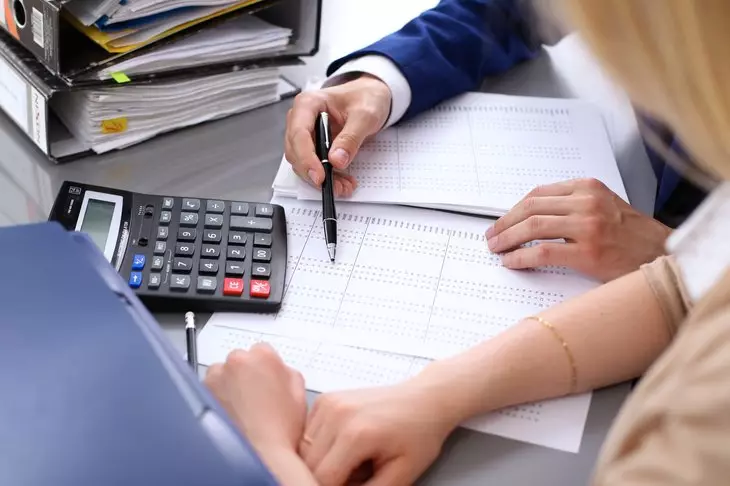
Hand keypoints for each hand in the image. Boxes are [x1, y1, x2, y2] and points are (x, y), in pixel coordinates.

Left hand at [205, 344, 306, 455]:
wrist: (260, 454)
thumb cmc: (280, 429)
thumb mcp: (299, 394)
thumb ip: (288, 373)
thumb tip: (279, 371)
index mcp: (263, 355)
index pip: (261, 352)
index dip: (264, 369)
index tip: (263, 381)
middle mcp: (237, 361)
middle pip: (240, 361)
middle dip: (244, 375)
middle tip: (253, 397)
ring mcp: (216, 376)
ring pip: (221, 374)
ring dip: (228, 385)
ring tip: (239, 409)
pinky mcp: (201, 393)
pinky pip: (208, 390)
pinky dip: (216, 398)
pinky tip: (229, 414)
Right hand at [285, 74, 391, 196]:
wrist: (370, 96)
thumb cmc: (365, 97)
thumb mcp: (365, 115)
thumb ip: (351, 137)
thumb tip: (337, 159)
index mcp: (308, 103)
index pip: (299, 133)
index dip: (306, 158)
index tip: (320, 176)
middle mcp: (301, 119)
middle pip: (296, 152)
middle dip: (314, 173)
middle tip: (335, 186)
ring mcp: (306, 134)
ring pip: (303, 163)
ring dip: (321, 178)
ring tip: (344, 186)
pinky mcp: (313, 146)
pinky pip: (314, 166)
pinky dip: (327, 177)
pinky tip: (342, 181)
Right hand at [300, 382, 458, 485]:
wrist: (426, 400)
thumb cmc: (419, 433)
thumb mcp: (402, 474)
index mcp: (356, 433)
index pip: (323, 478)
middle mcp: (337, 413)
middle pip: (308, 464)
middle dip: (327, 478)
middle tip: (358, 475)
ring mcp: (329, 403)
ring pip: (303, 450)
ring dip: (321, 462)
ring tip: (353, 460)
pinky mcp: (325, 399)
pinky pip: (307, 434)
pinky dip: (319, 447)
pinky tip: (344, 446)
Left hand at [486, 178, 671, 281]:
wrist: (663, 255)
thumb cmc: (632, 235)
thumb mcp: (604, 206)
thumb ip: (572, 205)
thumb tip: (530, 218)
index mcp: (588, 187)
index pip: (538, 194)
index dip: (513, 209)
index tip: (500, 221)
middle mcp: (587, 202)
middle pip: (531, 208)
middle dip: (504, 223)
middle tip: (491, 237)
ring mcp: (588, 226)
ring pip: (533, 227)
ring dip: (507, 239)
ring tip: (496, 249)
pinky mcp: (588, 252)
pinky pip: (542, 251)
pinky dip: (521, 256)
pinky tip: (511, 261)